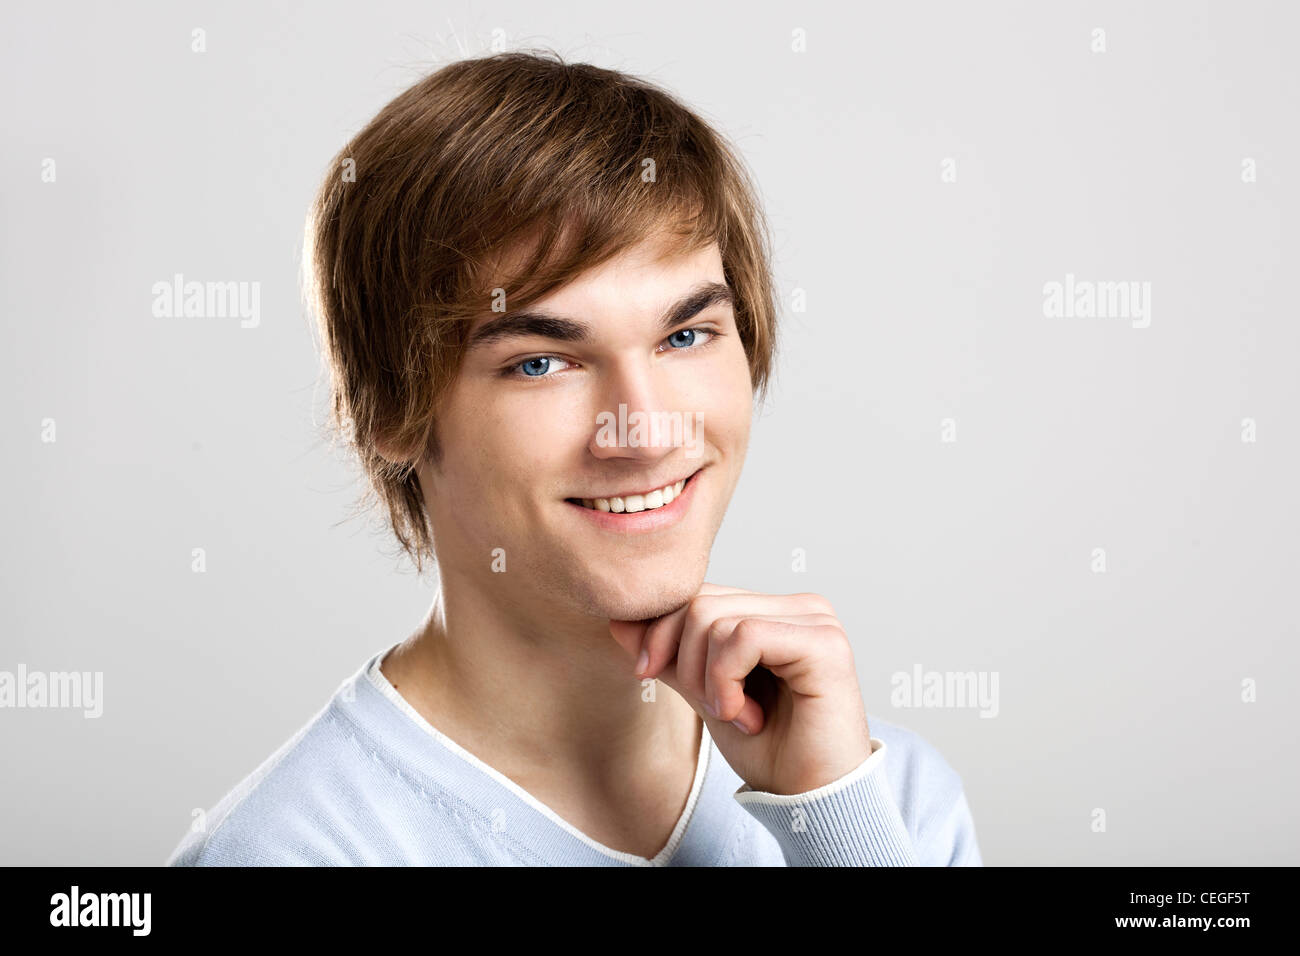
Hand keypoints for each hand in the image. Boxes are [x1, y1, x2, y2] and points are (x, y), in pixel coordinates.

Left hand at [608, 583, 872, 794]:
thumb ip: (670, 656)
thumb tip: (620, 620)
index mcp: (774, 610)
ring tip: (735, 714)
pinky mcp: (824, 642)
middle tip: (710, 708)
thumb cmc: (768, 749)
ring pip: (716, 619)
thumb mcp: (703, 695)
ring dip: (707, 680)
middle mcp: (799, 606)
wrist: (809, 801)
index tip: (649, 675)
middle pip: (699, 602)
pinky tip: (746, 714)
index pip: (696, 594)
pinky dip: (727, 680)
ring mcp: (815, 619)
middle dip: (682, 660)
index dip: (659, 633)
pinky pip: (744, 636)